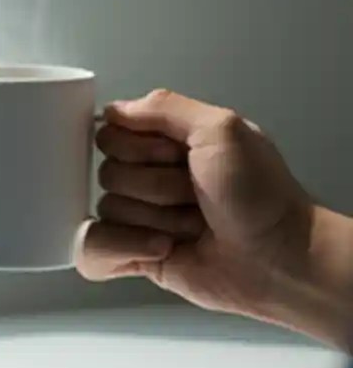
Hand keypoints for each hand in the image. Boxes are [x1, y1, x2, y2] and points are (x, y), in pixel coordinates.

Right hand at [77, 88, 352, 349]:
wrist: (276, 258)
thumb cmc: (260, 195)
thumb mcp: (222, 129)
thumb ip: (164, 108)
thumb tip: (112, 110)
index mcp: (168, 142)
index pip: (112, 134)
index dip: (139, 149)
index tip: (179, 157)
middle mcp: (150, 176)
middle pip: (108, 174)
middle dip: (155, 188)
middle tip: (195, 196)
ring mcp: (140, 217)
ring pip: (107, 211)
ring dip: (154, 220)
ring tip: (192, 226)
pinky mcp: (132, 254)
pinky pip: (91, 249)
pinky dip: (123, 249)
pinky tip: (161, 250)